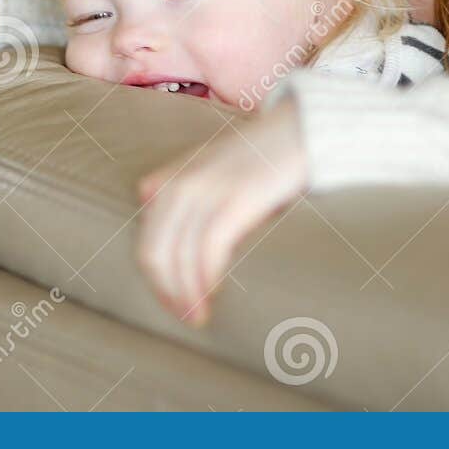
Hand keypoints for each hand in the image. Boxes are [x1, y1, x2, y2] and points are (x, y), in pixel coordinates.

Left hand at [135, 101, 309, 326]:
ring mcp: (204, 190)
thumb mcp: (213, 173)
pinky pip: (208, 249)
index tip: (174, 303)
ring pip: (178, 255)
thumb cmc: (262, 160)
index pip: (147, 240)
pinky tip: (214, 295)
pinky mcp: (234, 199)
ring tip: (199, 316)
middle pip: (155, 251)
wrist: (302, 129)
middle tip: (187, 318)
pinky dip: (207, 278)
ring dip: (187, 294)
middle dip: (166, 292)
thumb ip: (186, 197)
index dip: (156, 279)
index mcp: (170, 179)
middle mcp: (180, 183)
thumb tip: (172, 242)